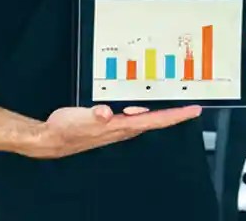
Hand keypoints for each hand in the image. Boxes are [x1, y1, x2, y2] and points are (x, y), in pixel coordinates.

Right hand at [25, 104, 201, 158]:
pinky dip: (143, 111)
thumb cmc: (66, 129)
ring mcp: (118, 127)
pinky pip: (134, 117)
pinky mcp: (110, 123)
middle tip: (192, 107)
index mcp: (120, 126)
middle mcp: (123, 128)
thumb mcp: (78, 119)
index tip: (193, 111)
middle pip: (156, 121)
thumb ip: (93, 115)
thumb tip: (105, 113)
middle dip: (175, 114)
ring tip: (177, 107)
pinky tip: (144, 107)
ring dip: (162, 114)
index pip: (155, 120)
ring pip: (146, 120)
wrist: (52, 139)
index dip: (175, 116)